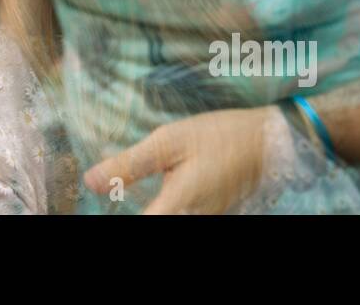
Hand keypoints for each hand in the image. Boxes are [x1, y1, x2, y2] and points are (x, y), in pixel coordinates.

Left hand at [83, 106, 277, 214]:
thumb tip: (91, 181)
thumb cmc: (219, 136)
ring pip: (170, 215)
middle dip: (139, 206)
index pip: (142, 224)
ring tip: (145, 183)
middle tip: (119, 184)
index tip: (101, 201)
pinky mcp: (214, 211)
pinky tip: (168, 183)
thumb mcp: (167, 142)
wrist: (269, 140)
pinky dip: (170, 202)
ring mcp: (206, 217)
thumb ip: (129, 165)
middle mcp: (193, 218)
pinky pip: (185, 211)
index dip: (117, 213)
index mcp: (176, 205)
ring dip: (154, 205)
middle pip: (155, 220)